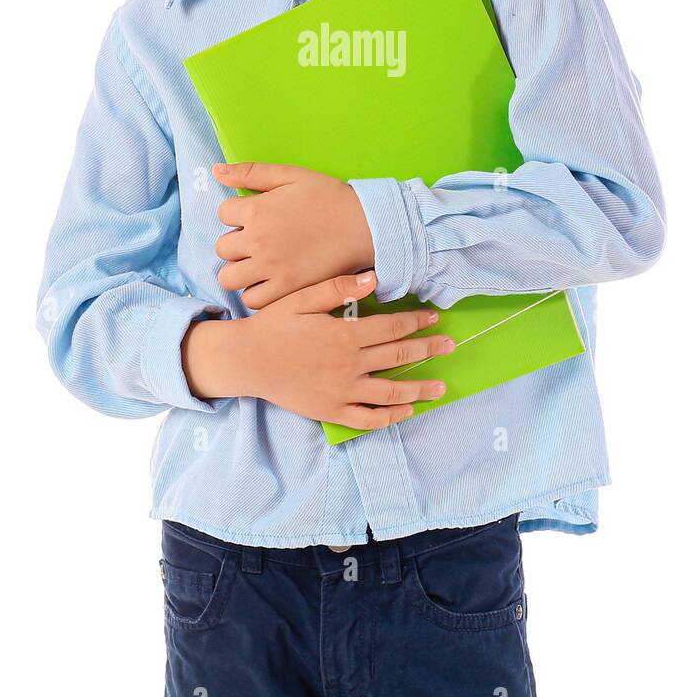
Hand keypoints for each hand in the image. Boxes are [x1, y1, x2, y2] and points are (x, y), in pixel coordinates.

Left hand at [213, 160, 374, 309]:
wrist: (364, 226)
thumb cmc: (329, 197)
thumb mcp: (291, 176)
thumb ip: (251, 172)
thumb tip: (217, 170)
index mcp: (256, 209)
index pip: (223, 213)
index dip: (238, 214)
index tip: (256, 216)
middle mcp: (257, 240)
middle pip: (222, 248)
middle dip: (236, 244)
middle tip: (258, 242)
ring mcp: (270, 268)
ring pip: (230, 277)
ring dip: (240, 271)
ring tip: (258, 265)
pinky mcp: (285, 289)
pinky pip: (252, 299)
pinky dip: (256, 292)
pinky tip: (269, 281)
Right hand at [236, 270, 455, 430]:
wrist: (246, 361)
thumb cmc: (273, 326)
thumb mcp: (302, 298)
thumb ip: (338, 288)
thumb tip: (373, 278)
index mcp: (344, 335)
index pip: (392, 327)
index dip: (416, 321)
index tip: (434, 318)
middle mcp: (348, 364)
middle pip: (398, 357)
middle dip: (428, 350)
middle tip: (450, 346)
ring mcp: (341, 391)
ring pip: (390, 392)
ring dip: (419, 389)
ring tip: (441, 387)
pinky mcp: (331, 410)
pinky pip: (367, 418)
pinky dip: (390, 417)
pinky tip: (406, 411)